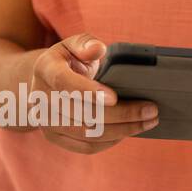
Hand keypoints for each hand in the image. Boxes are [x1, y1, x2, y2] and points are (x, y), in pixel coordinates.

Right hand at [27, 34, 158, 153]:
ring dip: (123, 130)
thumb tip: (98, 49)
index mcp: (45, 68)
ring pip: (88, 133)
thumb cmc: (70, 61)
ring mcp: (44, 121)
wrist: (47, 82)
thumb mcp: (75, 45)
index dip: (88, 91)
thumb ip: (86, 43)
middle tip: (152, 110)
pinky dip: (111, 141)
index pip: (64, 82)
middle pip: (83, 113)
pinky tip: (128, 131)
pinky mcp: (53, 137)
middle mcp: (39, 97)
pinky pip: (87, 146)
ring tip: (148, 122)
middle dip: (122, 114)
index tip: (115, 97)